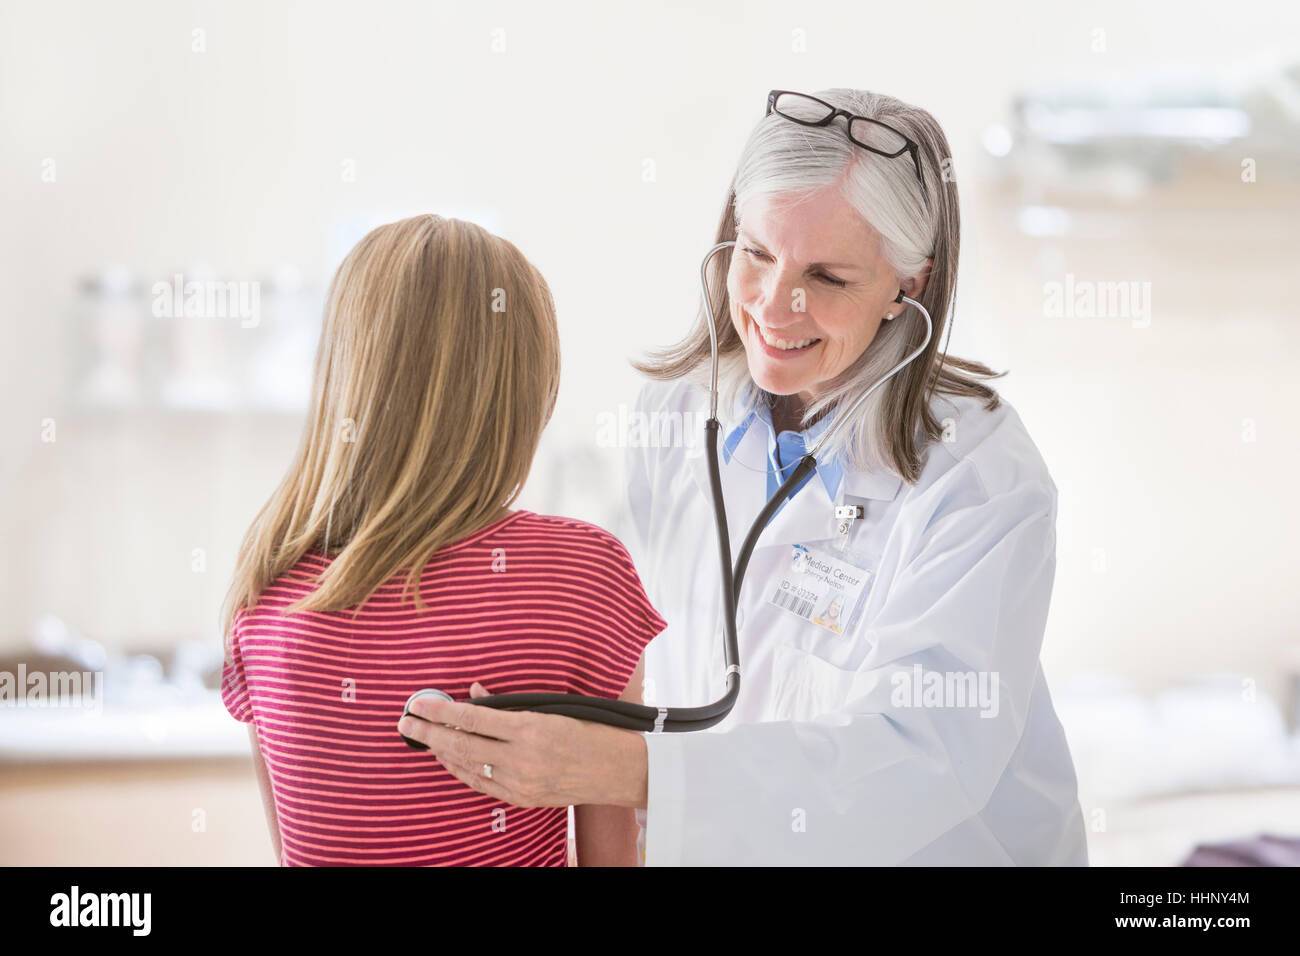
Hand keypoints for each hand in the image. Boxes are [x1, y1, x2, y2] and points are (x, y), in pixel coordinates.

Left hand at [397, 683, 648, 808]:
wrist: (619, 769)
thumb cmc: (590, 729)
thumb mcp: (552, 707)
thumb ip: (511, 702)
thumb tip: (476, 692)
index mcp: (531, 728)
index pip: (473, 718)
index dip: (441, 710)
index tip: (418, 703)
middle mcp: (522, 758)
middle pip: (462, 745)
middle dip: (429, 733)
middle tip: (405, 723)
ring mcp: (521, 782)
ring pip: (468, 767)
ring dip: (442, 752)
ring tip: (423, 738)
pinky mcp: (523, 798)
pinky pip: (482, 784)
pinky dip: (461, 771)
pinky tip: (449, 759)